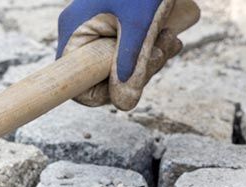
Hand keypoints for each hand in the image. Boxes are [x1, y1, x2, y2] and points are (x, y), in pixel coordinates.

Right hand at [57, 0, 199, 109]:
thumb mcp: (142, 24)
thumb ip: (133, 64)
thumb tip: (124, 104)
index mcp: (74, 30)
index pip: (74, 83)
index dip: (102, 92)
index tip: (132, 83)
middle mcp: (80, 30)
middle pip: (102, 75)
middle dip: (138, 71)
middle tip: (164, 51)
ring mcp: (96, 27)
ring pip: (120, 63)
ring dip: (149, 58)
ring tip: (171, 38)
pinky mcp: (112, 23)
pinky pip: (127, 49)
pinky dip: (149, 48)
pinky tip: (169, 36)